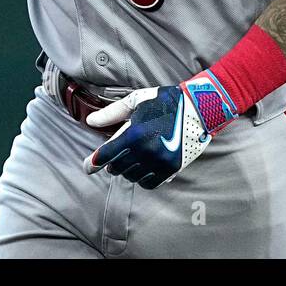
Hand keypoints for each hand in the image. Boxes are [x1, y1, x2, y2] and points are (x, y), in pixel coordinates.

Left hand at [82, 71, 237, 188]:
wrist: (197, 109)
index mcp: (135, 133)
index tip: (87, 167)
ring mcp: (160, 162)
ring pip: (132, 177)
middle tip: (114, 156)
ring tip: (131, 159)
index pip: (107, 155)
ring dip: (127, 170)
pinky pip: (149, 183)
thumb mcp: (135, 101)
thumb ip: (111, 113)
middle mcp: (146, 151)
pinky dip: (142, 178)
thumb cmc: (164, 102)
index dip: (93, 162)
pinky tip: (143, 168)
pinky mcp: (172, 169)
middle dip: (112, 163)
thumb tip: (90, 121)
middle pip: (117, 168)